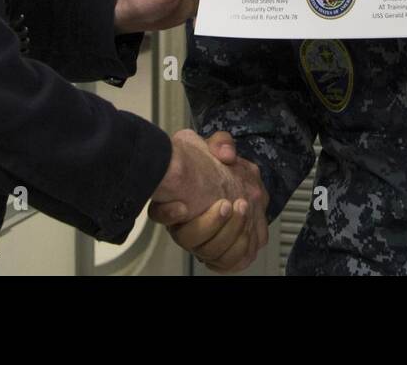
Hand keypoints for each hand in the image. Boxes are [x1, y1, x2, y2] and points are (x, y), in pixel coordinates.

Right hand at [150, 131, 268, 272]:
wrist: (237, 181)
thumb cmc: (219, 166)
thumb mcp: (215, 144)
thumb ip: (220, 143)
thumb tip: (226, 154)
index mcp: (176, 202)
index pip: (159, 214)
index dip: (167, 215)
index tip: (182, 206)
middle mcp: (186, 226)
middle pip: (188, 240)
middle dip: (210, 224)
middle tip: (227, 204)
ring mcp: (204, 242)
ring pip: (210, 253)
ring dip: (229, 234)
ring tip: (242, 209)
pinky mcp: (225, 253)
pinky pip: (229, 263)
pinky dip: (239, 252)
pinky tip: (247, 233)